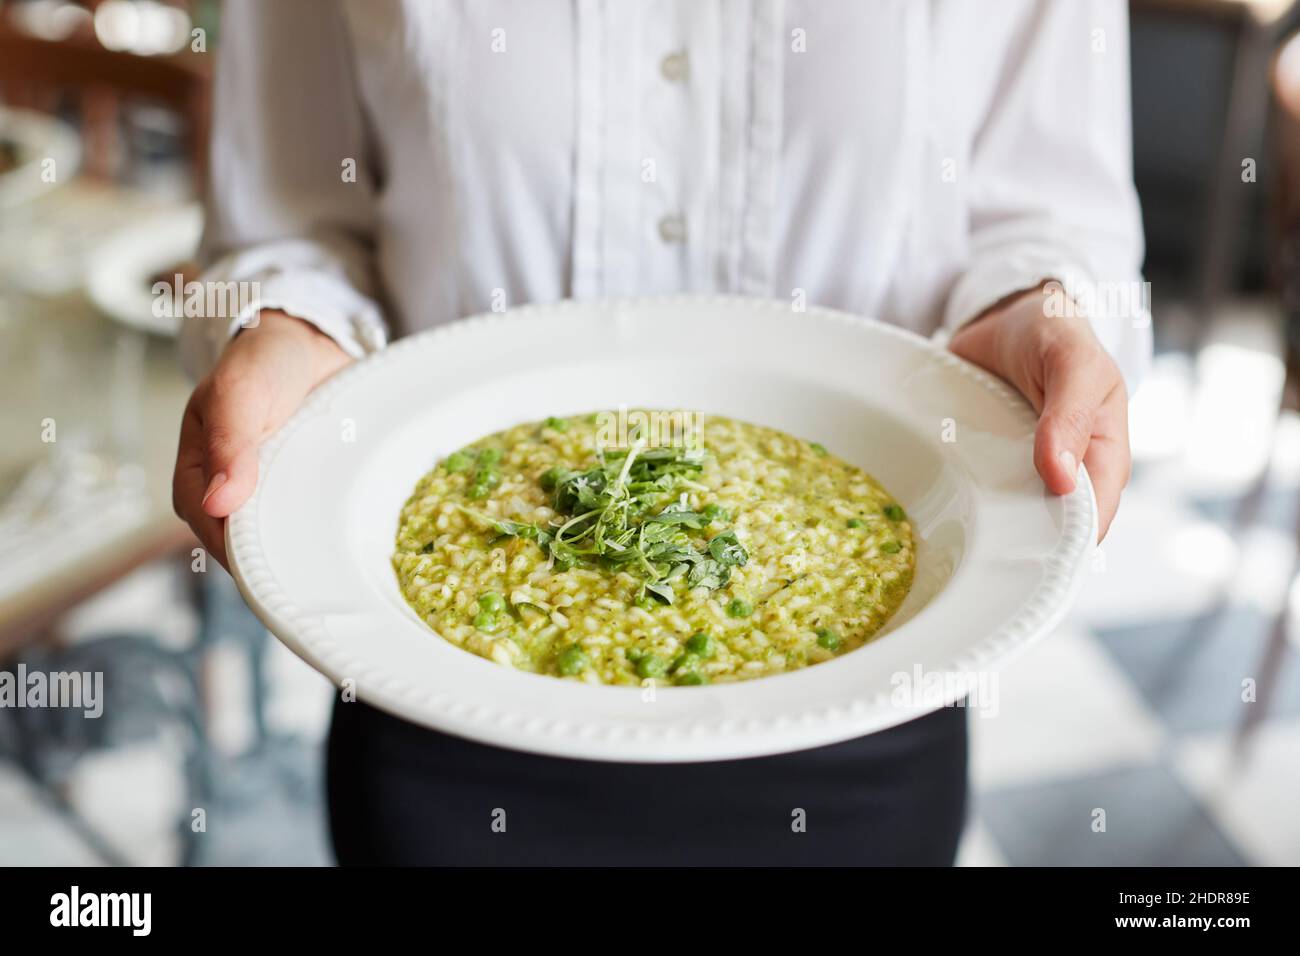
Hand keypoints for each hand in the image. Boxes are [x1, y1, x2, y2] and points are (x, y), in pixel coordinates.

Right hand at [173, 311, 351, 568]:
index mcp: (198, 476)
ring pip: (282, 536)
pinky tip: (349, 529)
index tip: (276, 565)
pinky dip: (327, 522)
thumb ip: (229, 444)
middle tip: (316, 565)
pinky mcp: (301, 490)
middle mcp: (230, 493)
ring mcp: (268, 495)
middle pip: (249, 544)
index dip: (240, 552)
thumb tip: (217, 506)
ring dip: (306, 541)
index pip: (212, 529)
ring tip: (336, 550)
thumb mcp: (239, 393)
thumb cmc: (261, 364)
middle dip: (278, 557)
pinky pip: (311, 518)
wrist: (307, 344)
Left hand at [948, 285, 1129, 540]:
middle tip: (980, 553)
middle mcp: (1064, 474)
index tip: (1028, 562)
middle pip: (1047, 531)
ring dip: (984, 526)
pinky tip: (937, 506)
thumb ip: (1070, 417)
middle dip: (1019, 546)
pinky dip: (957, 498)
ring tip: (955, 534)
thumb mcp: (1072, 364)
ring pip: (1007, 519)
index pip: (1092, 522)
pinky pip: (973, 493)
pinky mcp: (985, 463)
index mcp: (1103, 459)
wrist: (1008, 313)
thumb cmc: (1055, 335)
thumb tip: (1062, 481)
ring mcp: (1022, 472)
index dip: (1066, 545)